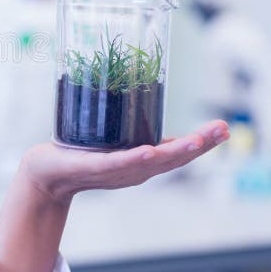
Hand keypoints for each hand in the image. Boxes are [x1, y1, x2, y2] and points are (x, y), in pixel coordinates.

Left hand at [20, 119, 229, 205]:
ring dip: (174, 152)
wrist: (46, 175)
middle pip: (172, 159)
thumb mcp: (114, 141)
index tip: (224, 128)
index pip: (178, 153)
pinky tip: (149, 152)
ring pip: (150, 162)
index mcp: (142, 163)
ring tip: (196, 141)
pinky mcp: (92, 167)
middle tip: (221, 130)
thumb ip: (131, 128)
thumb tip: (148, 96)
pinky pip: (116, 164)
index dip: (203, 143)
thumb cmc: (80, 154)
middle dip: (199, 146)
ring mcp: (115, 171)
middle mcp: (134, 170)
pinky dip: (135, 159)